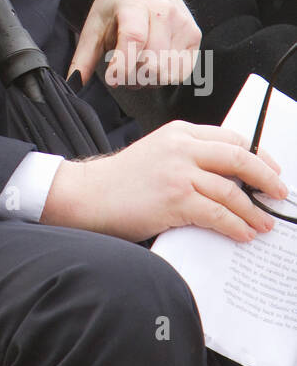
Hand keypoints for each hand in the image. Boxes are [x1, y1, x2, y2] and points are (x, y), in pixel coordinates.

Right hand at [40, 120, 287, 242]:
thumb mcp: (158, 154)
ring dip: (254, 210)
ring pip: (231, 189)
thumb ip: (189, 157)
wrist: (88, 195)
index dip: (258, 156)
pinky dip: (236, 225)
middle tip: (279, 193)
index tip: (271, 171)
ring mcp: (178, 172)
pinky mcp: (174, 199)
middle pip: (238, 157)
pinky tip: (243, 234)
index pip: (231, 138)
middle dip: (266, 177)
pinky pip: (217, 213)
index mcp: (179, 131)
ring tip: (265, 224)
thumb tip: (229, 179)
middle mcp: (181, 146)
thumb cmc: (121, 181)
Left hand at [68, 0, 200, 87]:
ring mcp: (182, 23)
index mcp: (135, 4)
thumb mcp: (95, 23)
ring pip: (167, 71)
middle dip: (133, 77)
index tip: (112, 78)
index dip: (123, 64)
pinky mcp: (194, 34)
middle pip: (152, 62)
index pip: (134, 38)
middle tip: (121, 72)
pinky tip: (153, 64)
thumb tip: (74, 83)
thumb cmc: (117, 1)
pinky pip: (181, 71)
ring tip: (137, 66)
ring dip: (149, 80)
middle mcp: (163, 12)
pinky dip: (165, 76)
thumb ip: (84, 55)